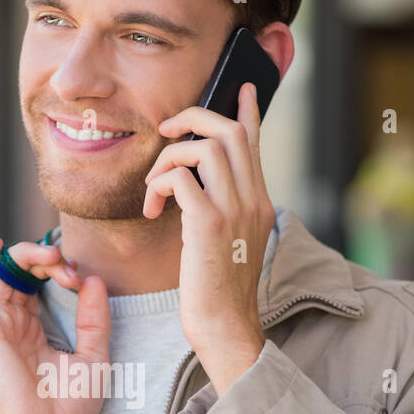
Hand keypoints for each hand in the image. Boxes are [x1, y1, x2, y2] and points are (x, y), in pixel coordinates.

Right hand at [0, 238, 110, 413]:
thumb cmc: (65, 410)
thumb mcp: (94, 358)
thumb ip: (95, 319)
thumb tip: (93, 279)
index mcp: (33, 330)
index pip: (37, 282)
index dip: (58, 268)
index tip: (82, 278)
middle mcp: (11, 324)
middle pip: (16, 271)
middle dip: (43, 256)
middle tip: (67, 264)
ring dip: (20, 254)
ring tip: (49, 255)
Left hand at [142, 81, 272, 395]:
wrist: (224, 327)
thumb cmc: (217, 292)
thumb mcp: (228, 244)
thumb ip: (222, 211)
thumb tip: (196, 190)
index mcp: (260, 202)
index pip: (255, 143)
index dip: (247, 110)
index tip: (241, 87)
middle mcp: (253, 200)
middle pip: (229, 131)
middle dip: (191, 120)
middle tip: (165, 133)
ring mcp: (235, 210)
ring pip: (203, 146)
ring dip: (168, 157)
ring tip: (154, 188)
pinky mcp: (209, 224)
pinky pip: (180, 177)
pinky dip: (159, 183)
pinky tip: (152, 208)